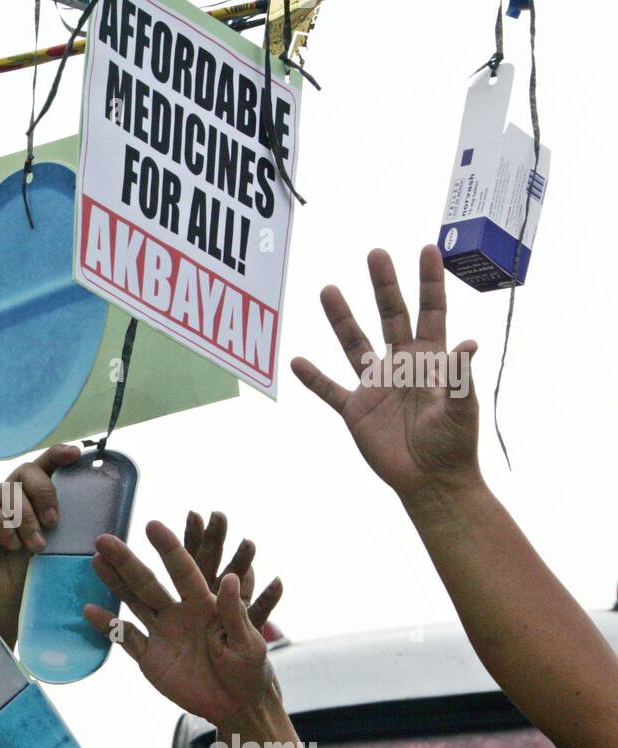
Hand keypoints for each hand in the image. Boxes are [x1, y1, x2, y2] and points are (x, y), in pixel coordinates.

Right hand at [0, 444, 80, 642]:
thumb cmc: (30, 585)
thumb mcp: (57, 549)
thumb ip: (67, 522)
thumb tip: (102, 501)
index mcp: (30, 502)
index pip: (43, 469)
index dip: (57, 455)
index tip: (75, 454)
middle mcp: (5, 500)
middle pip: (25, 471)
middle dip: (44, 492)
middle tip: (54, 523)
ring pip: (6, 490)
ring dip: (25, 518)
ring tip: (34, 548)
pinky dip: (2, 525)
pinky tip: (9, 547)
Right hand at [84, 520, 281, 724]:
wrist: (235, 705)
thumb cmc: (249, 670)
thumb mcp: (249, 643)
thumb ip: (235, 612)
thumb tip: (230, 578)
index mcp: (205, 604)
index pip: (184, 570)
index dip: (169, 549)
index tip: (153, 526)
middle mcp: (179, 612)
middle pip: (148, 582)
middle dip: (126, 561)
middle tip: (103, 539)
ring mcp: (162, 633)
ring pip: (133, 602)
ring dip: (113, 583)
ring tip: (95, 560)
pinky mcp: (150, 658)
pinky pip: (125, 638)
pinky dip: (108, 625)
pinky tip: (88, 610)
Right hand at [290, 246, 480, 502]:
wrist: (431, 481)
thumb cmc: (454, 445)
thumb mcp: (461, 410)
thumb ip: (460, 378)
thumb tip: (469, 344)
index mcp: (431, 360)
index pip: (431, 312)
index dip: (429, 282)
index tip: (427, 249)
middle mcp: (401, 365)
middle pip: (390, 316)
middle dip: (383, 286)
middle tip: (375, 254)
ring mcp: (376, 386)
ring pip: (354, 344)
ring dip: (341, 318)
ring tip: (328, 289)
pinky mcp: (356, 411)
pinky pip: (330, 390)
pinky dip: (313, 378)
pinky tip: (297, 361)